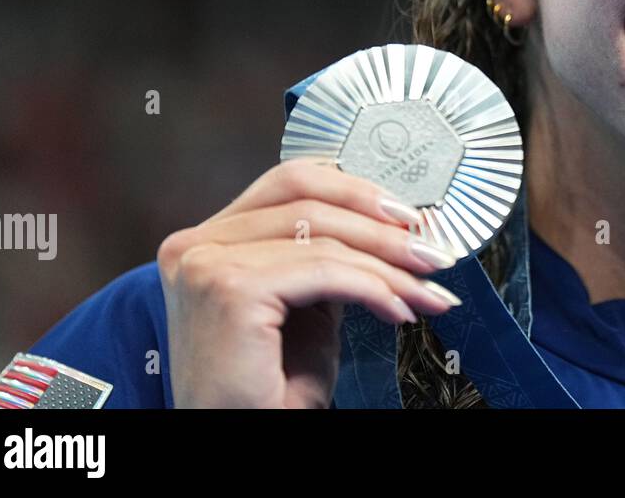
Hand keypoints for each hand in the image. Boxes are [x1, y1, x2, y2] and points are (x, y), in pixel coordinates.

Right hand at [157, 158, 460, 407]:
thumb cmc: (268, 389)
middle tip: (430, 249)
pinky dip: (374, 288)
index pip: (290, 184)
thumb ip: (323, 256)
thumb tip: (385, 222)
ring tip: (427, 289)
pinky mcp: (230, 290)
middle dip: (382, 224)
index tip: (405, 215)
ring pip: (324, 237)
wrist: (238, 440)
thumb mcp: (302, 305)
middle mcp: (195, 244)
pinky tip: (398, 311)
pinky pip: (325, 272)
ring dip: (390, 263)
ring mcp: (207, 264)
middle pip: (309, 199)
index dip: (356, 191)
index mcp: (207, 239)